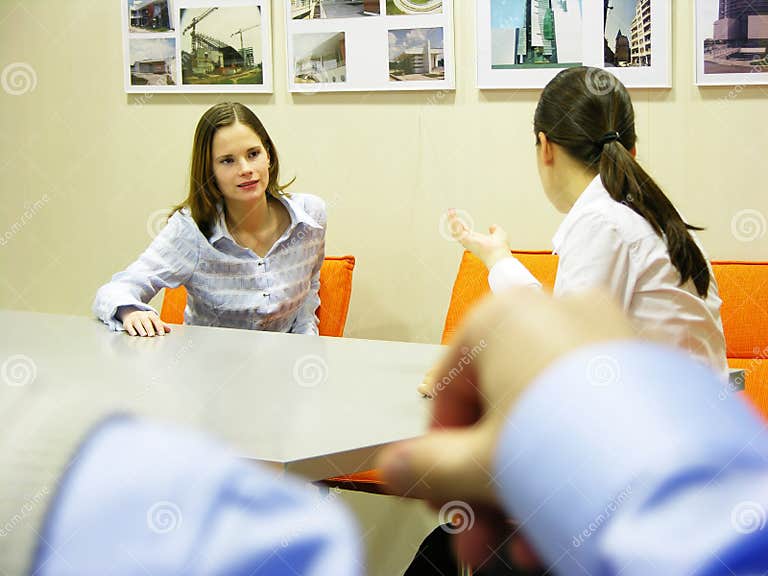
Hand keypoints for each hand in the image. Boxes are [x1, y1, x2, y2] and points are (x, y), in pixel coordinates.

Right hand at [119, 308, 170, 336]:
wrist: (131, 314)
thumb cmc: (145, 320)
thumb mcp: (153, 320)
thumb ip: (161, 325)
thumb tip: (169, 330)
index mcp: (150, 315)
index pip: (156, 320)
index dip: (159, 327)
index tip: (162, 334)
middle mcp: (142, 315)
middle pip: (146, 322)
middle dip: (149, 328)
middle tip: (152, 335)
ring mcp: (134, 319)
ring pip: (137, 324)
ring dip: (141, 329)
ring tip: (144, 335)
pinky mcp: (127, 323)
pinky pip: (129, 326)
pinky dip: (131, 330)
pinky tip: (134, 334)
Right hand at [377, 289, 632, 568]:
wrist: (666, 464)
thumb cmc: (566, 442)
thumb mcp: (478, 463)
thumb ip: (425, 465)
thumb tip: (392, 467)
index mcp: (498, 318)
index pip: (446, 393)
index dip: (435, 454)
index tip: (440, 495)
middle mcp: (550, 313)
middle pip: (498, 408)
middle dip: (483, 481)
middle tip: (481, 530)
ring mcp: (601, 332)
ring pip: (541, 414)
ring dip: (525, 480)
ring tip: (524, 536)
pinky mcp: (639, 361)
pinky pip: (585, 411)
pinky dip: (569, 457)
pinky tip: (566, 510)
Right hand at [447, 209, 510, 269]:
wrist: (499, 255)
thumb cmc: (500, 248)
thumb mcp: (499, 234)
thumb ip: (495, 229)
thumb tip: (493, 226)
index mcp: (476, 240)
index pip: (465, 232)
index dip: (462, 225)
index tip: (459, 219)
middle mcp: (469, 241)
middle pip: (457, 230)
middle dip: (453, 221)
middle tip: (451, 212)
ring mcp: (466, 241)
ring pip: (455, 230)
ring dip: (452, 220)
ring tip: (450, 211)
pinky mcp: (465, 240)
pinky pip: (456, 229)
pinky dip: (454, 221)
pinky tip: (452, 214)